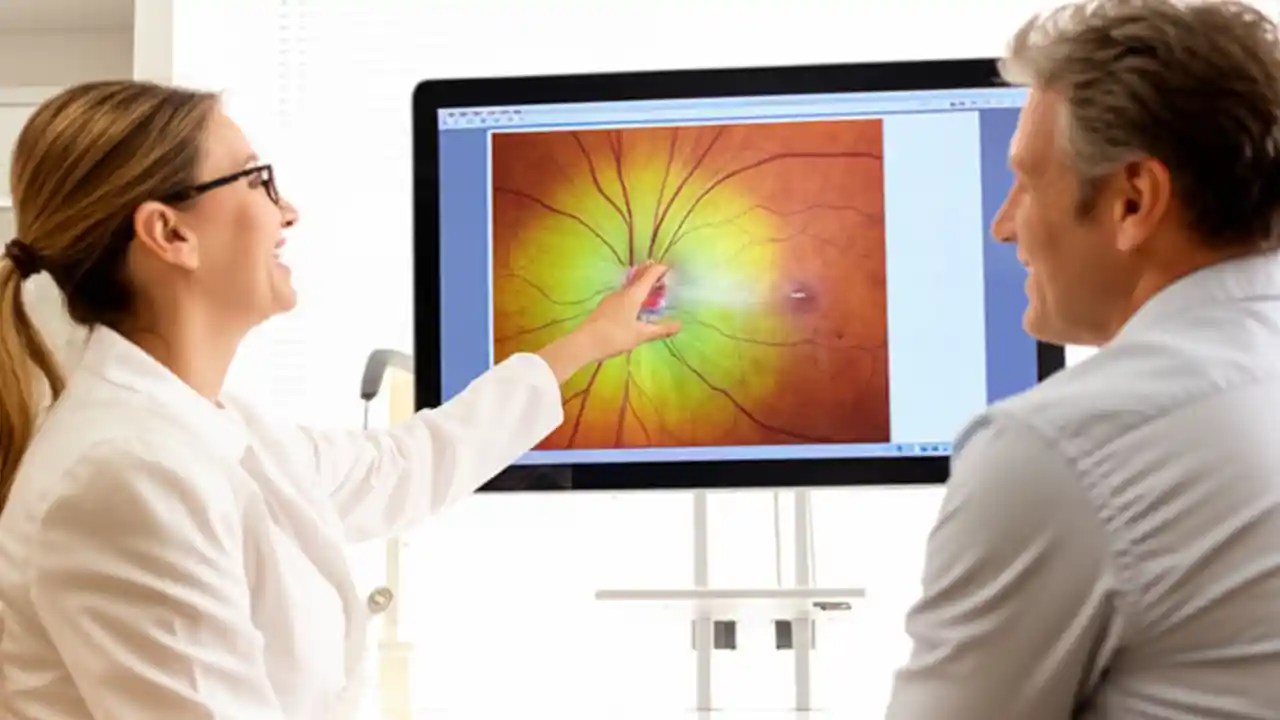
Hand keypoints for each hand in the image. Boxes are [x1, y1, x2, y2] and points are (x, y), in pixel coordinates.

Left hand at [536, 261, 680, 382]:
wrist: (583, 343)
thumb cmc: (614, 337)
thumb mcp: (640, 335)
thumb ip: (660, 330)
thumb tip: (679, 325)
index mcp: (633, 295)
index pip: (650, 275)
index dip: (661, 269)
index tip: (670, 267)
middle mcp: (623, 292)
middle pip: (639, 277)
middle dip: (651, 273)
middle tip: (662, 273)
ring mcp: (612, 298)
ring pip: (631, 285)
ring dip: (642, 283)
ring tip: (651, 288)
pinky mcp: (606, 306)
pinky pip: (624, 294)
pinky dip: (634, 293)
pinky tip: (634, 303)